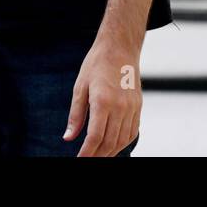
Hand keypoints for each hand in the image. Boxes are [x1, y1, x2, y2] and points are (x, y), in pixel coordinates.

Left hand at [64, 31, 142, 156]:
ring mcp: (132, 107)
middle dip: (97, 155)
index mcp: (103, 101)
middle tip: (87, 159)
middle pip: (110, 142)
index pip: (95, 137)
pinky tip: (113, 145)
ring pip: (122, 140)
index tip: (80, 160)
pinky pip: (132, 131)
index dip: (87, 153)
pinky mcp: (138, 106)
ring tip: (98, 155)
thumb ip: (75, 115)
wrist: (120, 47)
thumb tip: (68, 138)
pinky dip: (123, 142)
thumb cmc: (97, 63)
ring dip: (110, 152)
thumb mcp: (80, 87)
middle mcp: (120, 107)